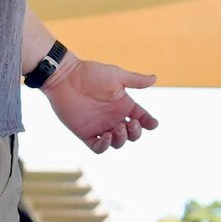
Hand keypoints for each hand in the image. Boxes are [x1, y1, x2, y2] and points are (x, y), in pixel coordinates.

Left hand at [43, 56, 159, 152]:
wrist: (66, 77)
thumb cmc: (91, 73)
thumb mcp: (117, 75)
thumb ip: (135, 80)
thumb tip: (155, 78)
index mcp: (124, 105)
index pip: (142, 118)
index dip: (149, 123)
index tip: (152, 123)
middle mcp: (114, 118)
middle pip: (131, 135)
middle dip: (135, 133)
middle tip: (130, 124)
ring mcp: (100, 127)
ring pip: (117, 143)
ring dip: (122, 140)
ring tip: (118, 128)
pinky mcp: (85, 134)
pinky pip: (98, 148)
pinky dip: (104, 146)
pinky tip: (106, 136)